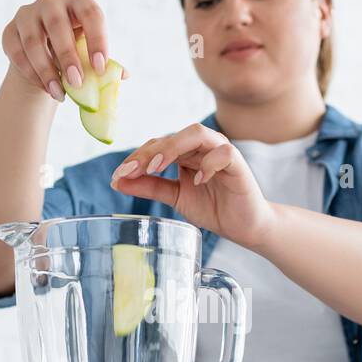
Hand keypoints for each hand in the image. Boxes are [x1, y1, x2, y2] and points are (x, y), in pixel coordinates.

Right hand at [0, 0, 127, 101]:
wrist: (46, 55)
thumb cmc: (77, 50)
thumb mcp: (92, 52)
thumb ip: (106, 62)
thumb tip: (122, 75)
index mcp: (78, 0)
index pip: (90, 13)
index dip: (97, 40)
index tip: (100, 68)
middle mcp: (51, 1)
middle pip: (57, 24)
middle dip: (67, 56)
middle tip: (77, 82)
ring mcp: (27, 14)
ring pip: (33, 41)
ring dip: (47, 70)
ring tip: (60, 93)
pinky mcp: (9, 31)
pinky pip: (17, 52)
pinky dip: (31, 73)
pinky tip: (45, 88)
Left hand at [110, 123, 278, 250]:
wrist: (244, 227)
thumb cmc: (213, 208)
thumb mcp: (175, 197)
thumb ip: (150, 187)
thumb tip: (117, 181)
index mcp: (187, 152)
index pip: (158, 144)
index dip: (137, 157)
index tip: (118, 175)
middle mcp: (203, 146)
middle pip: (173, 136)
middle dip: (149, 152)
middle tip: (131, 170)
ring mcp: (221, 152)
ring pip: (197, 134)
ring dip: (174, 147)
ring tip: (157, 166)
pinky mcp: (238, 165)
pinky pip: (224, 153)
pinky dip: (208, 164)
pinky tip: (197, 180)